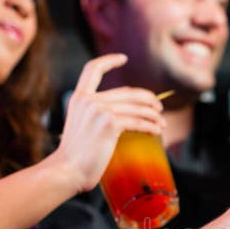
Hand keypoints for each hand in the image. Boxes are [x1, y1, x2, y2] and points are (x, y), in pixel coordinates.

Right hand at [54, 54, 165, 192]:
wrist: (67, 170)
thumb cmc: (76, 156)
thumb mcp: (81, 126)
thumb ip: (94, 115)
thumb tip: (120, 116)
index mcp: (79, 98)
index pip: (93, 70)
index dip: (109, 61)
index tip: (123, 58)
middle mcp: (89, 100)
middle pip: (128, 92)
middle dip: (148, 98)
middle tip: (159, 107)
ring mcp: (99, 110)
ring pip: (137, 108)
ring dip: (153, 115)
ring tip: (161, 123)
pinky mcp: (110, 124)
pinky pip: (138, 122)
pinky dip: (150, 126)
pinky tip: (156, 131)